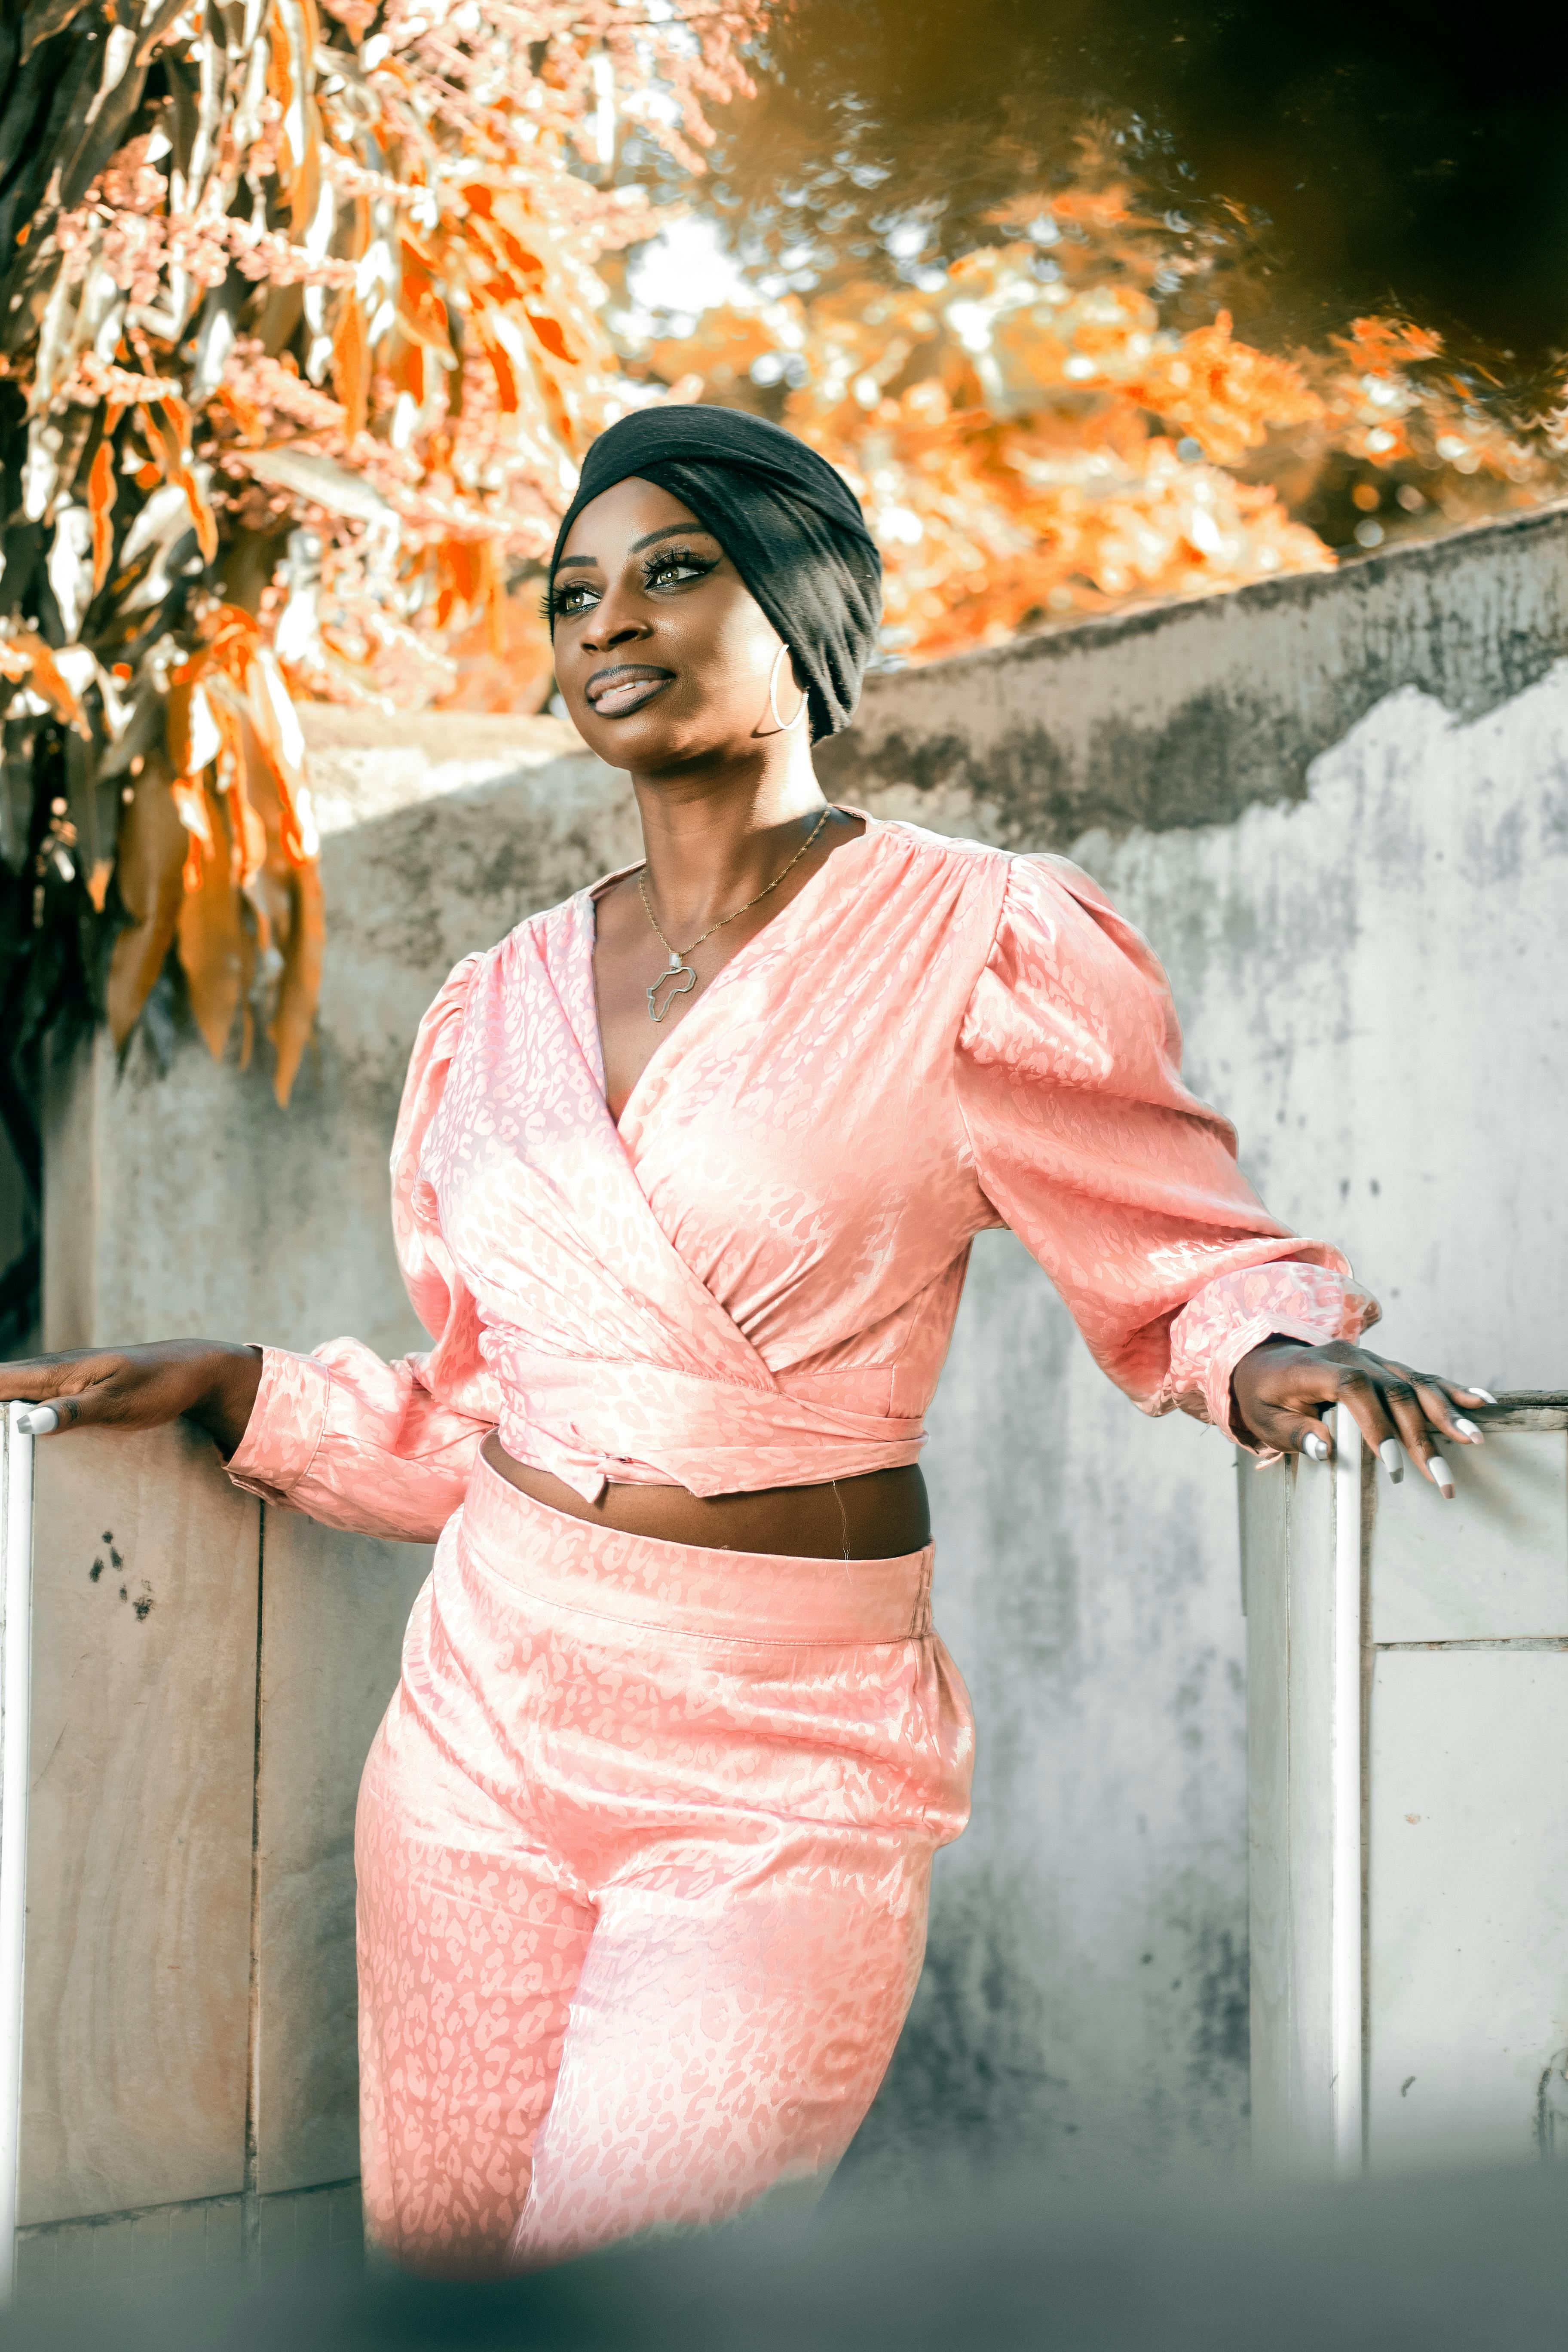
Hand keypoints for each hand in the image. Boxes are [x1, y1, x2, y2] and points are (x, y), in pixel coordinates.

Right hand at [0, 1342, 263, 1459]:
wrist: (194, 1371)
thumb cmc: (159, 1384)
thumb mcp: (117, 1403)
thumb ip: (71, 1411)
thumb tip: (26, 1423)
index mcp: (57, 1370)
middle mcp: (54, 1371)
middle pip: (1, 1387)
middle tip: (2, 1456)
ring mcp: (65, 1380)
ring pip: (17, 1394)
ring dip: (5, 1412)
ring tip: (8, 1450)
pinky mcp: (77, 1391)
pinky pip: (37, 1400)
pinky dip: (22, 1414)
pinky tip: (21, 1431)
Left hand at [1231, 1337, 1493, 1497]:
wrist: (1263, 1361)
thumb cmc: (1263, 1396)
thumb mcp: (1266, 1420)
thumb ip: (1296, 1434)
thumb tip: (1325, 1452)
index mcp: (1317, 1368)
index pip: (1356, 1390)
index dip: (1379, 1426)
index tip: (1395, 1467)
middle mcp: (1352, 1357)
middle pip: (1395, 1392)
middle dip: (1421, 1438)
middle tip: (1441, 1479)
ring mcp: (1372, 1358)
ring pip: (1416, 1383)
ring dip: (1448, 1413)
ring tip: (1475, 1440)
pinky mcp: (1386, 1366)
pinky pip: (1422, 1376)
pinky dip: (1452, 1390)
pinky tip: (1482, 1402)